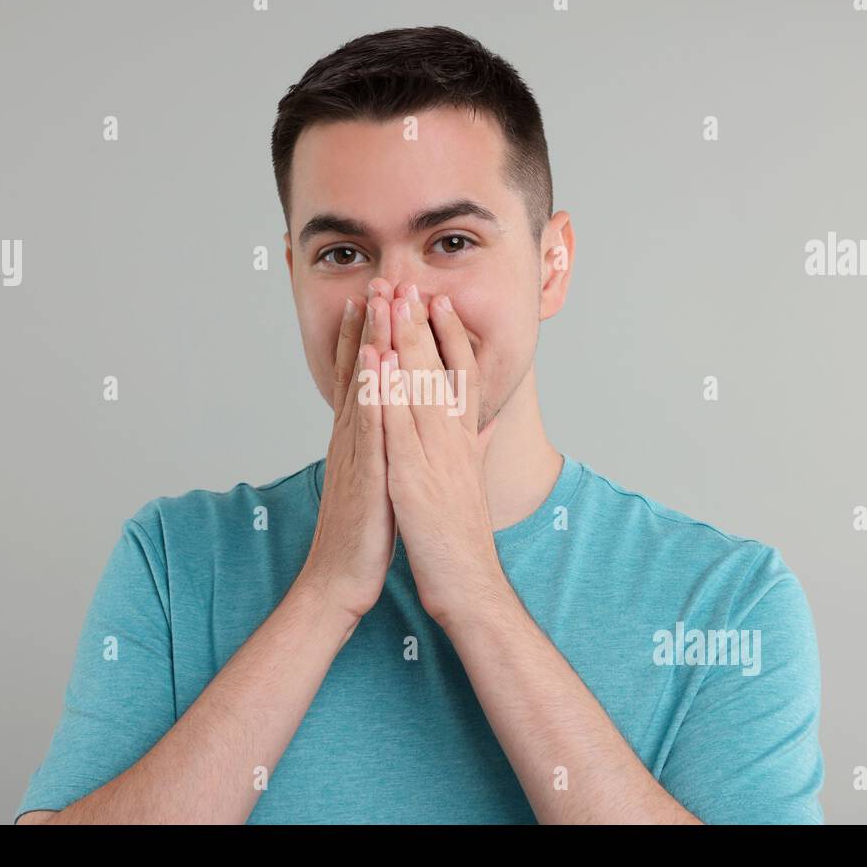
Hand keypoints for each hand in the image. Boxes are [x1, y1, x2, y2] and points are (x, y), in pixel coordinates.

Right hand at [299, 283, 396, 622]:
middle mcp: (352, 437)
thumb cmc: (364, 533)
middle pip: (362, 371)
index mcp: (359, 438)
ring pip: (364, 389)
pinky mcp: (365, 472)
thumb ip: (386, 450)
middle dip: (370, 326)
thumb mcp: (380, 480)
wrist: (340, 578)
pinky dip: (372, 391)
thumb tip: (400, 429)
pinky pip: (369, 426)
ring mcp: (355, 452)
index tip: (380, 299)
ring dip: (369, 345)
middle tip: (378, 281)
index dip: (371, 337)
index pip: (365, 378)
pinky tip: (378, 363)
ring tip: (375, 304)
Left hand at [380, 283, 504, 629]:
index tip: (440, 301)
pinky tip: (377, 361)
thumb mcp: (472, 482)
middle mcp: (452, 442)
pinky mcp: (412, 480)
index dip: (451, 337)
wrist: (466, 585)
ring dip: (404, 342)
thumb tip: (489, 421)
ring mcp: (433, 459)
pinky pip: (397, 428)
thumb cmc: (463, 538)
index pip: (461, 377)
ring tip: (392, 302)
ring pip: (417, 389)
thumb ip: (481, 447)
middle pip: (438, 372)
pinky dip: (387, 391)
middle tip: (408, 282)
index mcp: (464, 442)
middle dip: (421, 324)